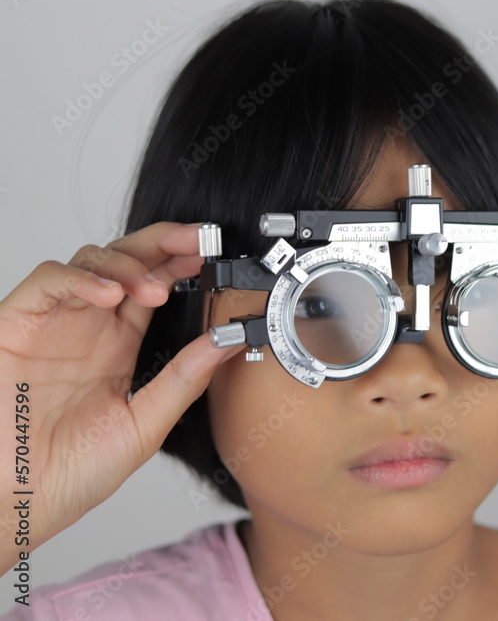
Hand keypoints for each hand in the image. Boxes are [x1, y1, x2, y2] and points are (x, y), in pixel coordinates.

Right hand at [0, 222, 243, 560]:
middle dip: (164, 244)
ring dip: (128, 264)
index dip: (184, 264)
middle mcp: (89, 326)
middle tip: (197, 242)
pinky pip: (48, 281)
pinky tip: (110, 296)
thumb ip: (184, 380)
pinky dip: (81, 278)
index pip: (155, 286)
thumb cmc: (69, 474)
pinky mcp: (17, 324)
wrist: (16, 505)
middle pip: (127, 260)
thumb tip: (228, 341)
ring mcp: (54, 322)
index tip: (216, 255)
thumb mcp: (145, 424)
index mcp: (120, 345)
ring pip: (91, 260)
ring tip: (156, 289)